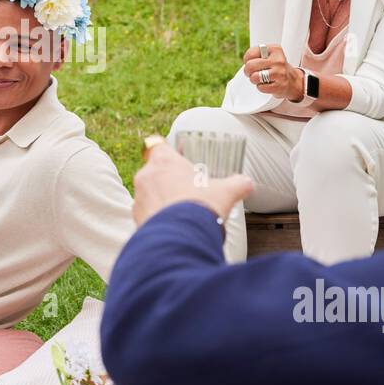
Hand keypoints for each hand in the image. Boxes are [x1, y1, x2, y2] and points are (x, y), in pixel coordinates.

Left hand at [132, 141, 253, 227]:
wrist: (182, 238)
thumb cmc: (201, 206)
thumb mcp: (226, 192)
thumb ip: (238, 184)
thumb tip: (246, 184)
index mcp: (164, 161)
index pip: (157, 146)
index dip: (167, 153)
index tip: (177, 161)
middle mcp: (146, 176)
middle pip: (154, 171)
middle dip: (168, 180)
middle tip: (185, 190)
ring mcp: (138, 198)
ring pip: (148, 194)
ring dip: (161, 200)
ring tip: (181, 212)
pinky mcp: (136, 219)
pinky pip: (146, 215)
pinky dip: (157, 219)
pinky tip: (174, 227)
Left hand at [243, 44, 303, 101]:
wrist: (292, 81)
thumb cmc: (275, 67)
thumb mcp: (269, 56)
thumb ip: (256, 55)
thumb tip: (247, 64)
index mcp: (275, 49)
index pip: (250, 53)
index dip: (247, 60)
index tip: (252, 63)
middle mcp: (278, 60)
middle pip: (250, 65)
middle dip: (248, 71)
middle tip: (253, 73)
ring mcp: (279, 73)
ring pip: (254, 77)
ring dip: (254, 80)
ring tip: (261, 79)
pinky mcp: (279, 86)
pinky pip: (260, 87)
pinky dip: (261, 87)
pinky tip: (268, 84)